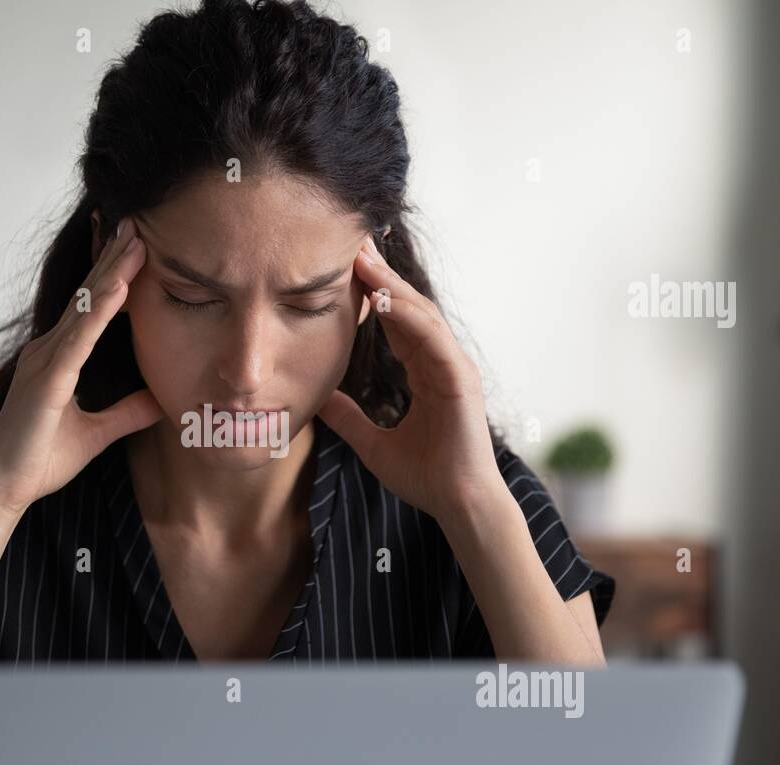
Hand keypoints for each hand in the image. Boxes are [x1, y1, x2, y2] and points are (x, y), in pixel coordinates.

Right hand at [0, 215, 162, 517]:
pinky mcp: (46, 381)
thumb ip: (126, 414)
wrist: (3, 490)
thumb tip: (160, 401)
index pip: (92, 308)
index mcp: (57, 359)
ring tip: (136, 240)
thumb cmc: (38, 462)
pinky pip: (78, 340)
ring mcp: (44, 362)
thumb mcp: (97, 434)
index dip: (113, 276)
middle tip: (139, 223)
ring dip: (112, 273)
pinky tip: (119, 289)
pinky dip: (100, 313)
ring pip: (84, 308)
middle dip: (114, 259)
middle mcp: (47, 351)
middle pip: (88, 297)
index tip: (137, 246)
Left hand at [317, 234, 504, 520]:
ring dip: (391, 286)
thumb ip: (348, 419)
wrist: (456, 504)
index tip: (344, 269)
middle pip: (408, 309)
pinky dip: (408, 316)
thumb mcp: (372, 443)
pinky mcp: (461, 379)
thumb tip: (318, 400)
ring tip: (364, 258)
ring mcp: (454, 367)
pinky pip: (432, 338)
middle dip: (381, 276)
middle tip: (353, 244)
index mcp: (425, 373)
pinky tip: (384, 298)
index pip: (395, 323)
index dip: (371, 295)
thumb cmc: (424, 477)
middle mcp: (441, 363)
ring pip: (420, 315)